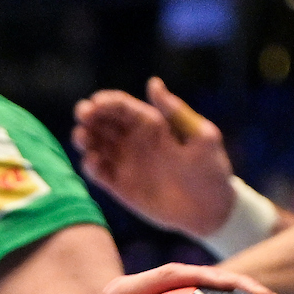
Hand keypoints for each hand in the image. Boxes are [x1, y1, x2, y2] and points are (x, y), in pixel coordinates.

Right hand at [72, 78, 236, 236]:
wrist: (210, 210)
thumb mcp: (202, 137)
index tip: (96, 104)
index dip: (106, 101)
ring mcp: (124, 162)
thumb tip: (153, 83)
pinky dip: (90, 166)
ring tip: (82, 138)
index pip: (121, 106)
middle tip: (83, 116)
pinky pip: (98, 172)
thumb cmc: (211, 169)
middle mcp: (133, 139)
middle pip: (102, 122)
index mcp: (151, 123)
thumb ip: (176, 112)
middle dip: (89, 115)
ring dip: (84, 138)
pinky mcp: (119, 185)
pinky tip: (92, 162)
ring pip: (95, 144)